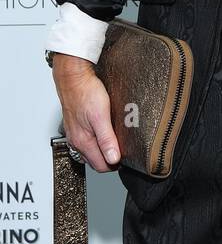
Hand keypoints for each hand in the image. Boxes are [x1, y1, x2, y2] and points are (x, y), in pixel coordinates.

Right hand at [51, 54, 120, 172]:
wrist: (73, 77)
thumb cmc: (86, 92)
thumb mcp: (101, 116)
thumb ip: (106, 139)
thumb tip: (113, 158)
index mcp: (83, 141)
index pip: (100, 166)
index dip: (114, 164)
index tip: (126, 158)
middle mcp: (76, 141)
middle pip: (95, 161)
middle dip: (109, 159)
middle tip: (124, 150)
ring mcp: (74, 134)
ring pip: (90, 152)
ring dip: (102, 152)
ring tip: (115, 142)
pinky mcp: (75, 126)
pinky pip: (86, 142)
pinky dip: (96, 143)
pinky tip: (104, 134)